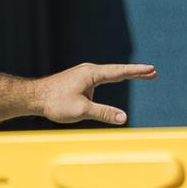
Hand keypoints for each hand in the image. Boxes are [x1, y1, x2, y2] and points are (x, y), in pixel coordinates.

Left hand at [34, 62, 156, 124]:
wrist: (33, 97)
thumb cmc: (54, 102)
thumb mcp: (81, 110)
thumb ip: (104, 113)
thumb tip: (124, 118)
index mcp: (92, 74)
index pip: (119, 72)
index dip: (137, 71)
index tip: (152, 69)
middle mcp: (88, 71)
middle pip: (117, 71)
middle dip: (136, 72)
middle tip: (154, 72)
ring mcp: (82, 74)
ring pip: (108, 74)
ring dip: (125, 73)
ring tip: (143, 74)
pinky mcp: (77, 80)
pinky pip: (100, 78)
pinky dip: (113, 78)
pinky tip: (115, 79)